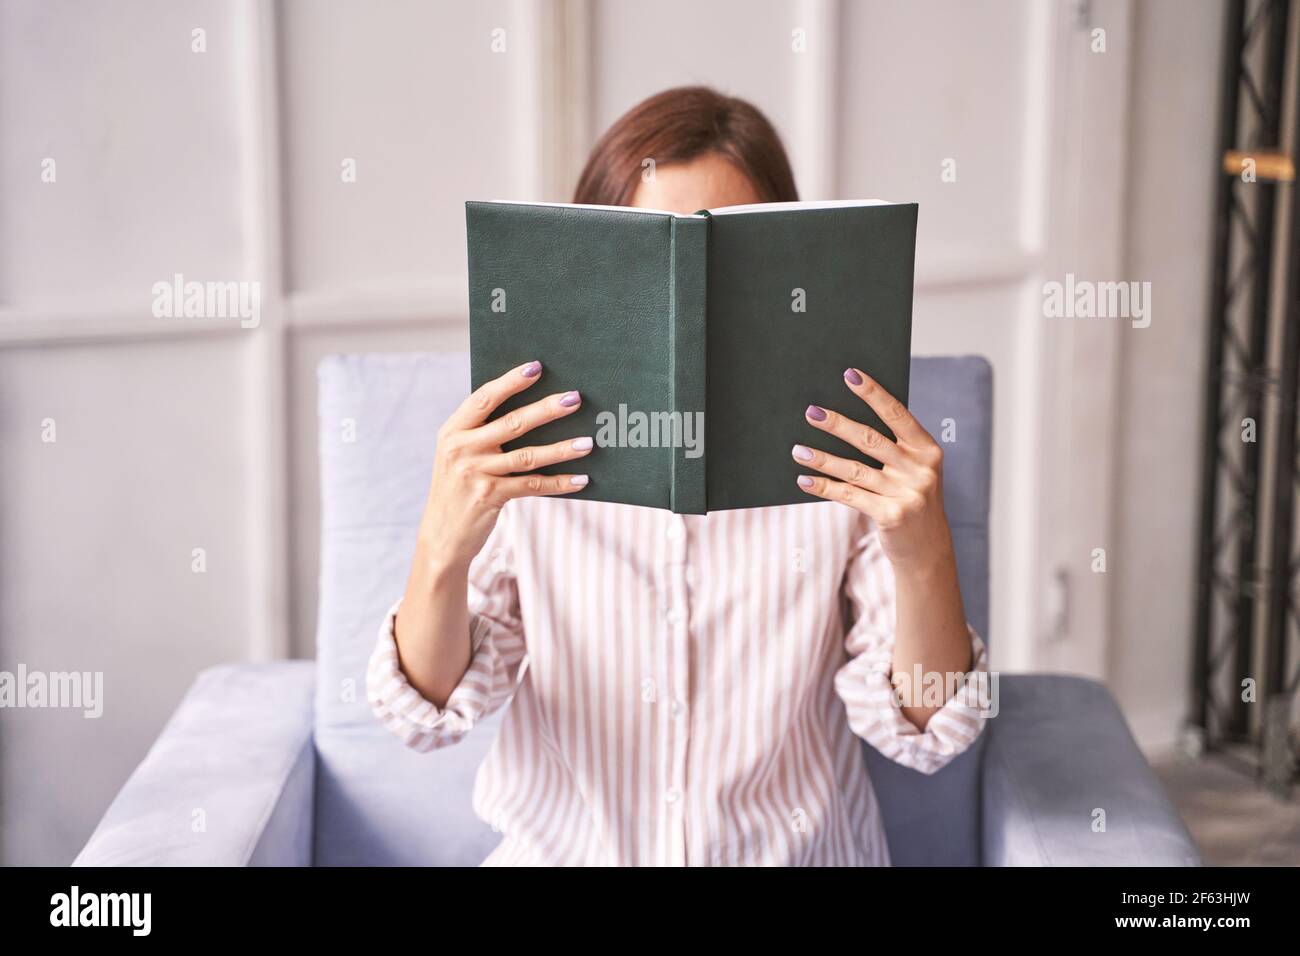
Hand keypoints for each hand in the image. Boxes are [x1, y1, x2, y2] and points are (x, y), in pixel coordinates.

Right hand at [418, 360, 591, 571]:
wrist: (441, 537)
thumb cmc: (458, 489)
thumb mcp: (458, 456)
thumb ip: (482, 433)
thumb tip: (532, 409)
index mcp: (453, 431)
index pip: (484, 398)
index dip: (510, 381)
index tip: (536, 367)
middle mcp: (461, 449)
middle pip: (512, 423)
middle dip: (547, 409)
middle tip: (575, 399)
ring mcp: (475, 473)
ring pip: (528, 455)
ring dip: (562, 448)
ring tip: (588, 442)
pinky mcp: (490, 497)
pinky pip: (532, 485)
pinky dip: (559, 483)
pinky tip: (581, 479)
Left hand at [792, 367, 952, 573]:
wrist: (927, 548)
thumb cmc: (911, 498)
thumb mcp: (913, 470)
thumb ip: (892, 448)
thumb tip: (845, 420)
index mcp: (927, 450)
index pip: (897, 415)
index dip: (873, 393)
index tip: (850, 375)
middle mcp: (920, 470)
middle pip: (871, 440)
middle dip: (838, 424)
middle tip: (811, 412)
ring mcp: (907, 494)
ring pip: (855, 470)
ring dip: (822, 459)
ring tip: (797, 449)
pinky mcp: (891, 516)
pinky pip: (850, 496)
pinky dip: (824, 487)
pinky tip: (804, 480)